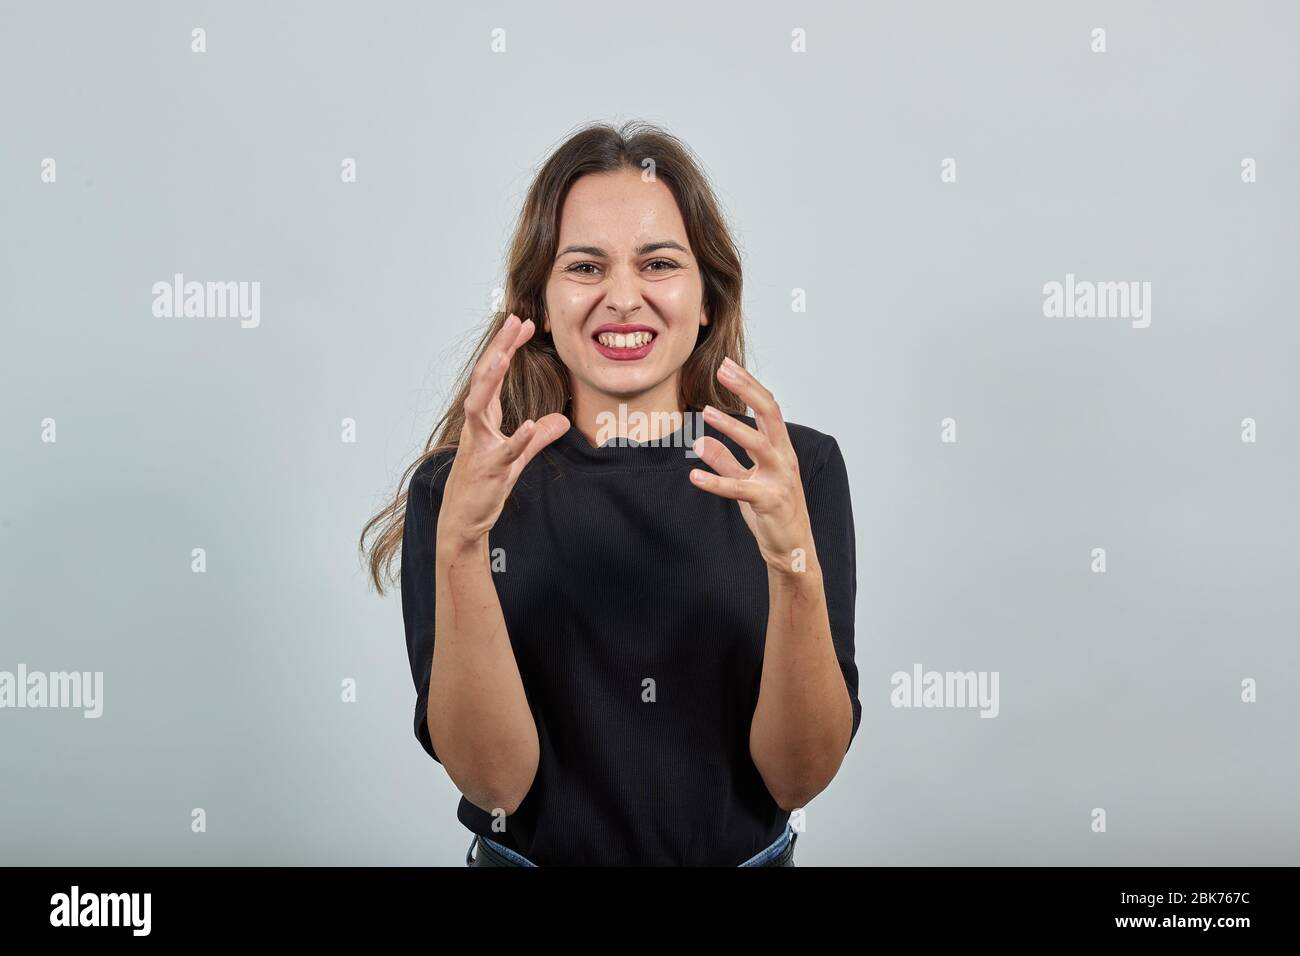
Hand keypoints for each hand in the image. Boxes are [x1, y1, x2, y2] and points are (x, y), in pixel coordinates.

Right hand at [437, 314, 569, 548]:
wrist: (463, 521)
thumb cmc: (485, 486)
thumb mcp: (517, 458)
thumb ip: (538, 438)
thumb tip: (560, 420)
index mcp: (483, 419)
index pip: (493, 375)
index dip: (507, 347)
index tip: (523, 323)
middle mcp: (477, 427)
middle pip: (484, 379)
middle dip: (499, 348)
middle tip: (516, 320)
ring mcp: (480, 447)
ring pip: (479, 407)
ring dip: (491, 380)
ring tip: (505, 354)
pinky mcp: (490, 471)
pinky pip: (504, 452)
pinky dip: (518, 438)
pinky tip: (533, 424)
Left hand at [688, 357, 815, 574]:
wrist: (792, 549)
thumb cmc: (771, 512)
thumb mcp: (746, 481)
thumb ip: (726, 461)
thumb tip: (701, 441)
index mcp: (781, 449)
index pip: (768, 408)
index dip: (749, 385)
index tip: (728, 366)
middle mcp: (784, 458)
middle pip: (769, 414)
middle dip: (747, 389)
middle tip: (724, 369)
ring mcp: (779, 479)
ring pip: (758, 444)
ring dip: (732, 427)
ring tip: (707, 412)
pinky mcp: (769, 501)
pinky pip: (739, 488)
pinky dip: (715, 481)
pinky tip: (694, 477)